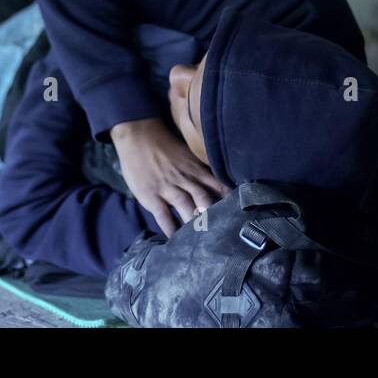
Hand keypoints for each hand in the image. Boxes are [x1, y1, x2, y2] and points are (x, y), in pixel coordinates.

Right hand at [110, 117, 229, 235]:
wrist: (138, 136)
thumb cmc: (165, 147)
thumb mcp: (188, 156)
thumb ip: (202, 171)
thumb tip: (219, 187)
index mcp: (196, 169)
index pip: (218, 186)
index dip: (229, 201)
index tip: (238, 215)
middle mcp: (185, 179)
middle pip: (204, 200)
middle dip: (214, 216)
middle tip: (223, 233)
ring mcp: (168, 188)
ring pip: (186, 208)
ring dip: (194, 224)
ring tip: (202, 242)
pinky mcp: (151, 196)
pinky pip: (163, 216)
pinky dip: (170, 229)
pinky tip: (175, 241)